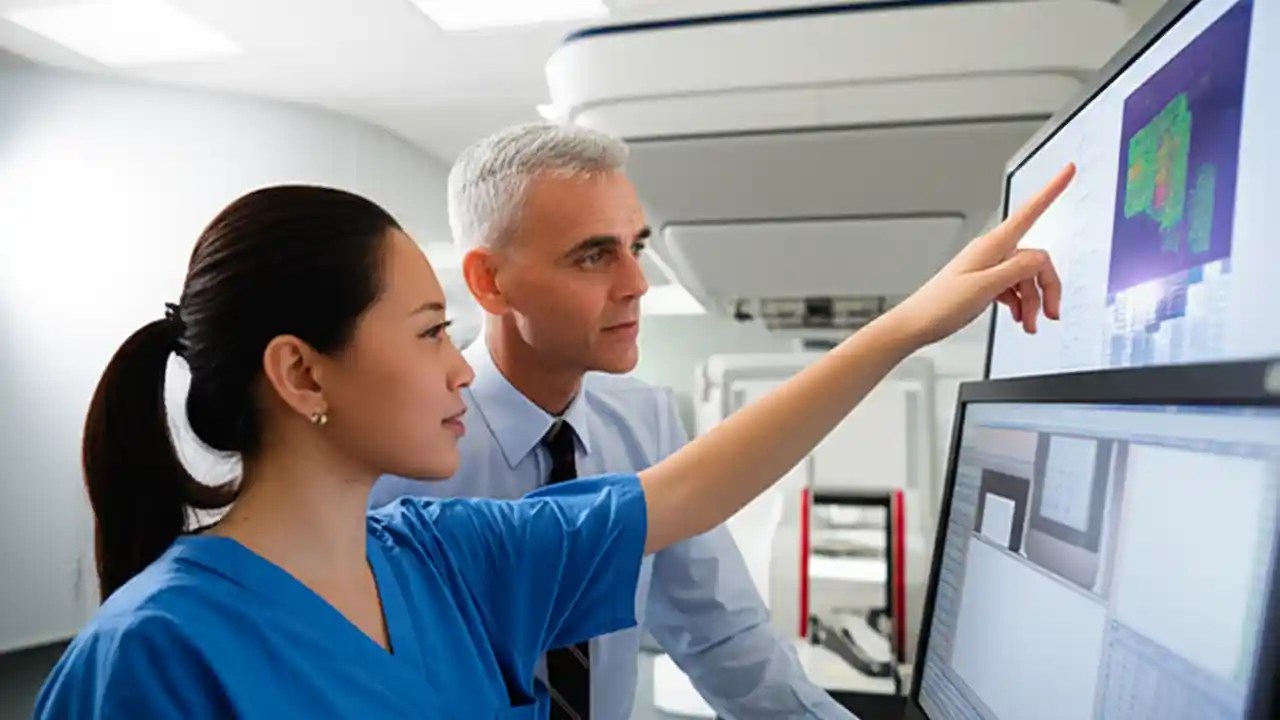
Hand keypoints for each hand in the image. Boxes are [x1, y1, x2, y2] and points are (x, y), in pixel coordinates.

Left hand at [889, 163, 1075, 345]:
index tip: (1068, 170)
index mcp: (992, 245)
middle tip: (1051, 313)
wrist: (916, 324)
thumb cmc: (941, 305)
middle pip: (1035, 260)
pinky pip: (1013, 287)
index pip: (1029, 211)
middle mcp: (992, 251)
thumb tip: (1041, 258)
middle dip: (1046, 287)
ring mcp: (988, 267)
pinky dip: (1020, 303)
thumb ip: (1017, 269)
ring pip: (1025, 277)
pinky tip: (1017, 317)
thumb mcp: (985, 287)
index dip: (1051, 190)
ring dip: (1032, 302)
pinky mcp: (984, 282)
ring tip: (1028, 324)